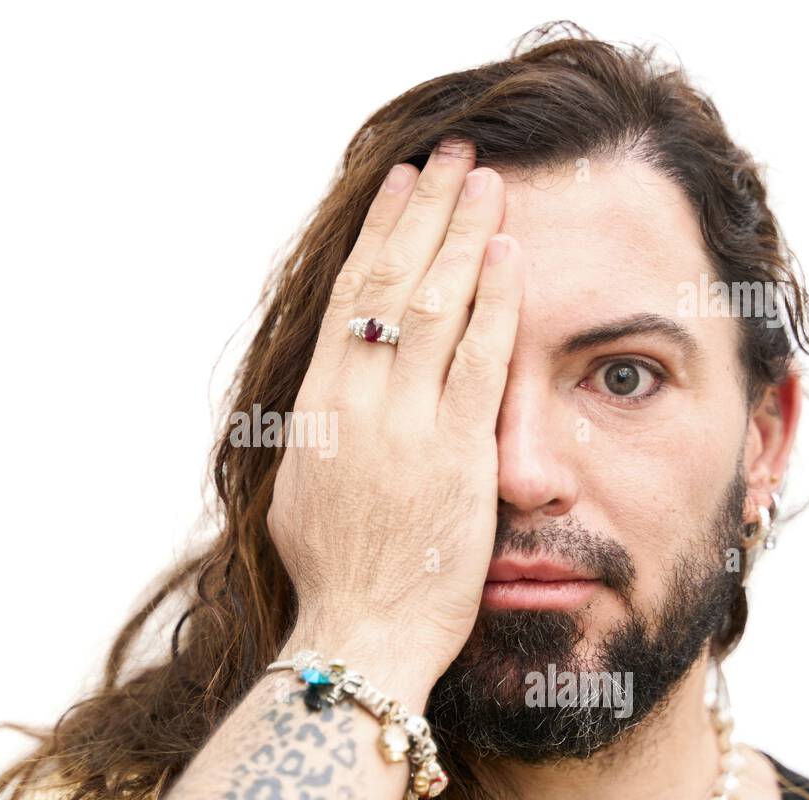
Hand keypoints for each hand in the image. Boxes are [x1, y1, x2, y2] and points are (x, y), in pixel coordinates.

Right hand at [267, 137, 523, 682]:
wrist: (358, 635)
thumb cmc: (333, 578)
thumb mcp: (301, 494)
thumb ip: (321, 435)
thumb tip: (332, 397)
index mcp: (317, 409)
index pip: (351, 301)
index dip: (378, 238)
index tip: (399, 191)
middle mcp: (356, 403)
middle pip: (392, 284)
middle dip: (424, 213)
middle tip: (450, 156)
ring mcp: (405, 425)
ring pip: (434, 305)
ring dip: (462, 234)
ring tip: (486, 180)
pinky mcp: (456, 454)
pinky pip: (478, 361)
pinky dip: (493, 303)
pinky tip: (508, 255)